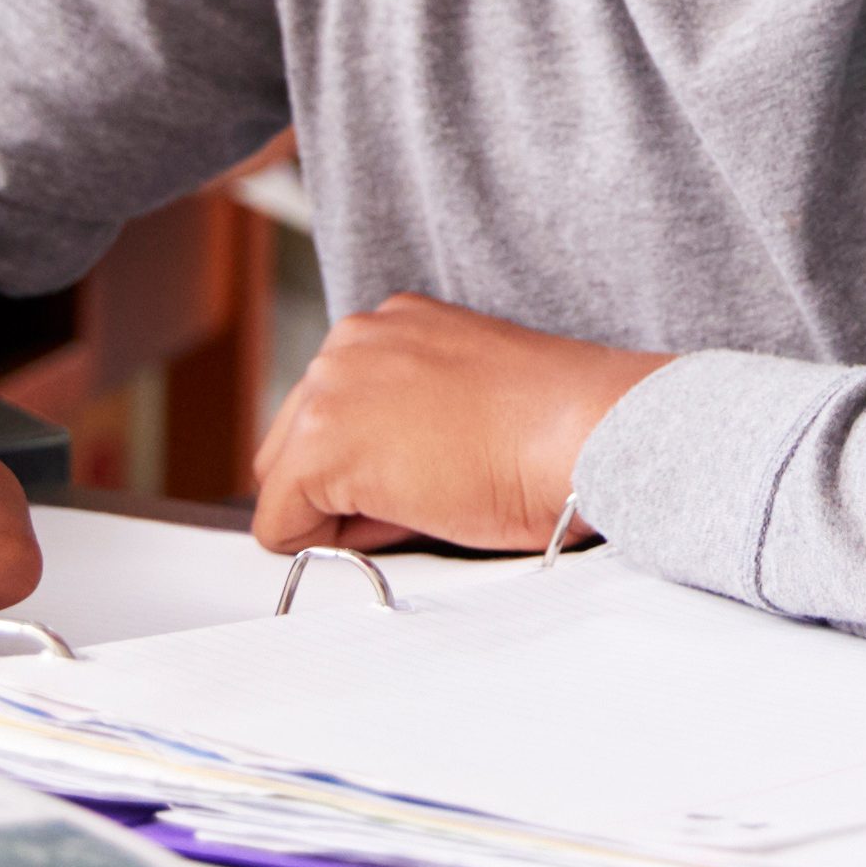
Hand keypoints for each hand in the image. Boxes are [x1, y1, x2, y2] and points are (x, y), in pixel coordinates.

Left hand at [250, 292, 669, 558]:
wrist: (586, 430)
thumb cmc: (558, 427)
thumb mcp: (470, 394)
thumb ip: (414, 410)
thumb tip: (381, 471)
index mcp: (395, 323)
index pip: (338, 406)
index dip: (375, 460)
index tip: (430, 468)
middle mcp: (353, 339)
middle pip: (293, 438)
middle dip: (340, 483)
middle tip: (424, 497)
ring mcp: (330, 387)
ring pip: (284, 480)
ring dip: (336, 507)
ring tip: (422, 504)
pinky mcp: (320, 444)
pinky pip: (279, 522)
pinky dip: (325, 543)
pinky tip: (403, 522)